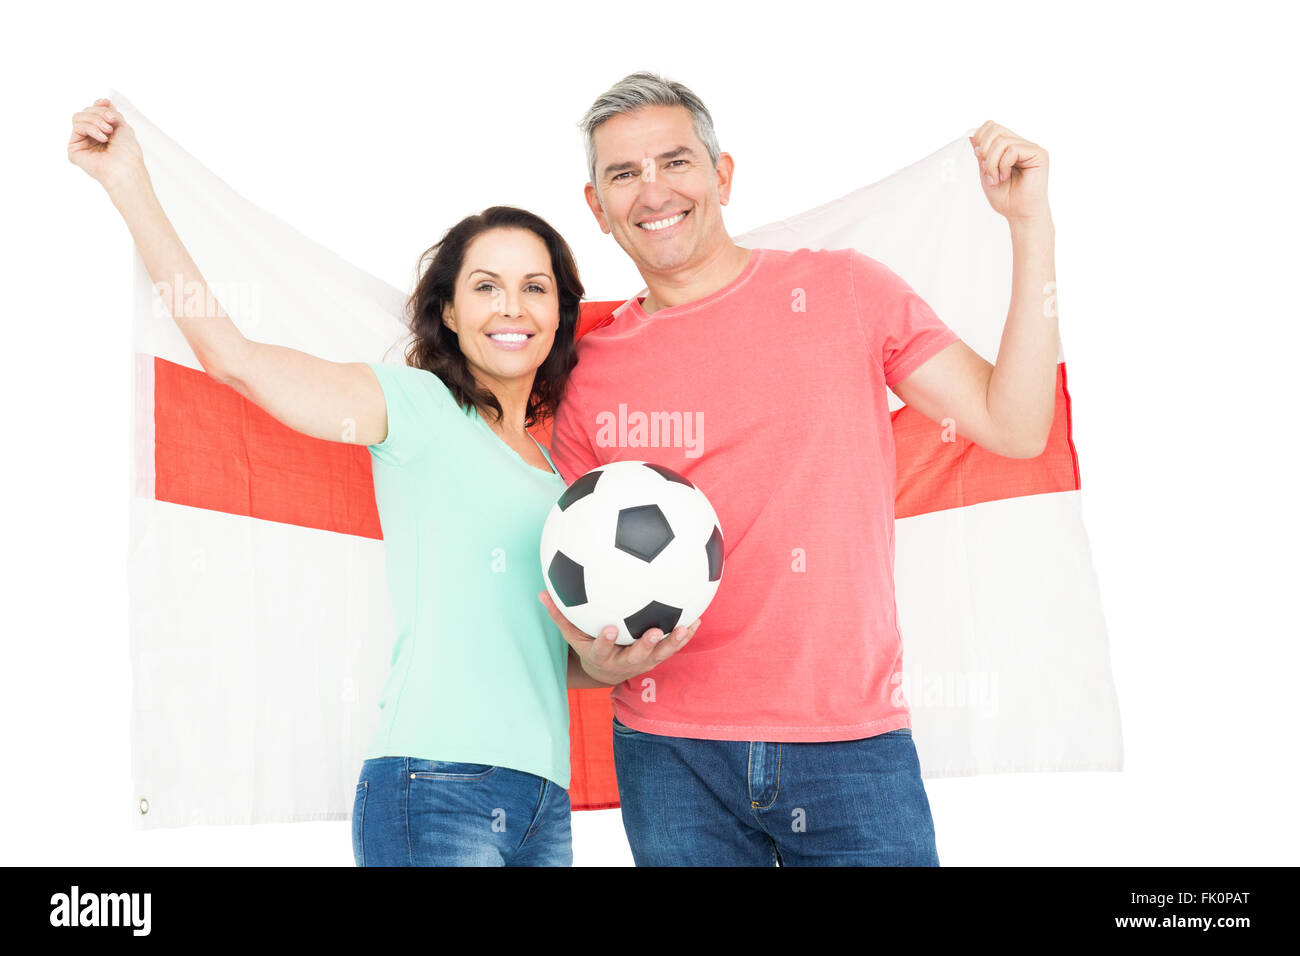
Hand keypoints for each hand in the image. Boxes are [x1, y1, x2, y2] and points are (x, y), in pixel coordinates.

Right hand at [67, 98, 145, 188]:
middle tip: (112, 122)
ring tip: (108, 131)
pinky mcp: (74, 149)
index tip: (107, 102)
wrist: (126, 166)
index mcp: (103, 132)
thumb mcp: (122, 125)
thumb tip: (104, 103)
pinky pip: (77, 127)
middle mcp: (91, 137)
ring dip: (95, 120)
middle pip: (86, 112)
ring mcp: (82, 143)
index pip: (94, 112)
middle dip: (100, 113)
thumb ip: (111, 113)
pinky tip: (102, 138)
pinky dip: (91, 129)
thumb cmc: (128, 151)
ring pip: (79, 117)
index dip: (99, 105)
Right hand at [538, 590, 699, 685]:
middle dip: (645, 645)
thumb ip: (560, 615)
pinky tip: (697, 618)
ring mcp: (643, 662)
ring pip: (660, 655)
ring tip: (684, 626)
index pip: (601, 650)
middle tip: (653, 631)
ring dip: (672, 642)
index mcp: (602, 656)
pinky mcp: (657, 658)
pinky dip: (685, 635)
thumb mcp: (572, 634)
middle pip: (636, 656)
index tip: (609, 628)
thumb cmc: (588, 645)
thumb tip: (542, 592)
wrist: (606, 671)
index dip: (605, 641)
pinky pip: (673, 647)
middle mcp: (624, 662)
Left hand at [969, 121, 1049, 223]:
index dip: (979, 138)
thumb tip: (971, 136)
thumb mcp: (985, 173)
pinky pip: (1012, 149)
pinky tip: (1006, 177)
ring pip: (1001, 141)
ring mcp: (1030, 148)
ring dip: (992, 163)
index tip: (979, 158)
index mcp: (1008, 146)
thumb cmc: (1006, 197)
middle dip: (984, 151)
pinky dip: (1003, 165)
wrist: (1020, 214)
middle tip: (986, 171)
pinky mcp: (1039, 154)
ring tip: (996, 179)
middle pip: (995, 129)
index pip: (991, 126)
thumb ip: (981, 155)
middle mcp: (1020, 143)